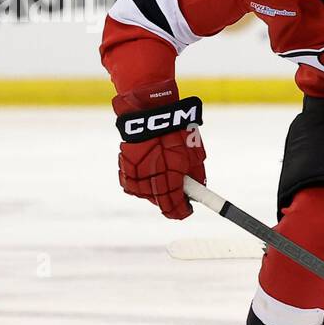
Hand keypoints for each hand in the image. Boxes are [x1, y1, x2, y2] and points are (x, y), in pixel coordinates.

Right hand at [114, 86, 204, 219]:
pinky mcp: (124, 168)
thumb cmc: (176, 131)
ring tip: (163, 172)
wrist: (149, 112)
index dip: (182, 211)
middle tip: (179, 191)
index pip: (174, 208)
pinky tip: (149, 167)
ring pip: (146, 194)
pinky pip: (133, 183)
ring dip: (155, 189)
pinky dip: (142, 180)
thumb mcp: (194, 154)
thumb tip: (199, 189)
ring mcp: (134, 176)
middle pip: (160, 203)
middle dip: (171, 199)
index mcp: (170, 179)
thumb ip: (197, 175)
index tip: (187, 209)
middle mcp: (150, 181)